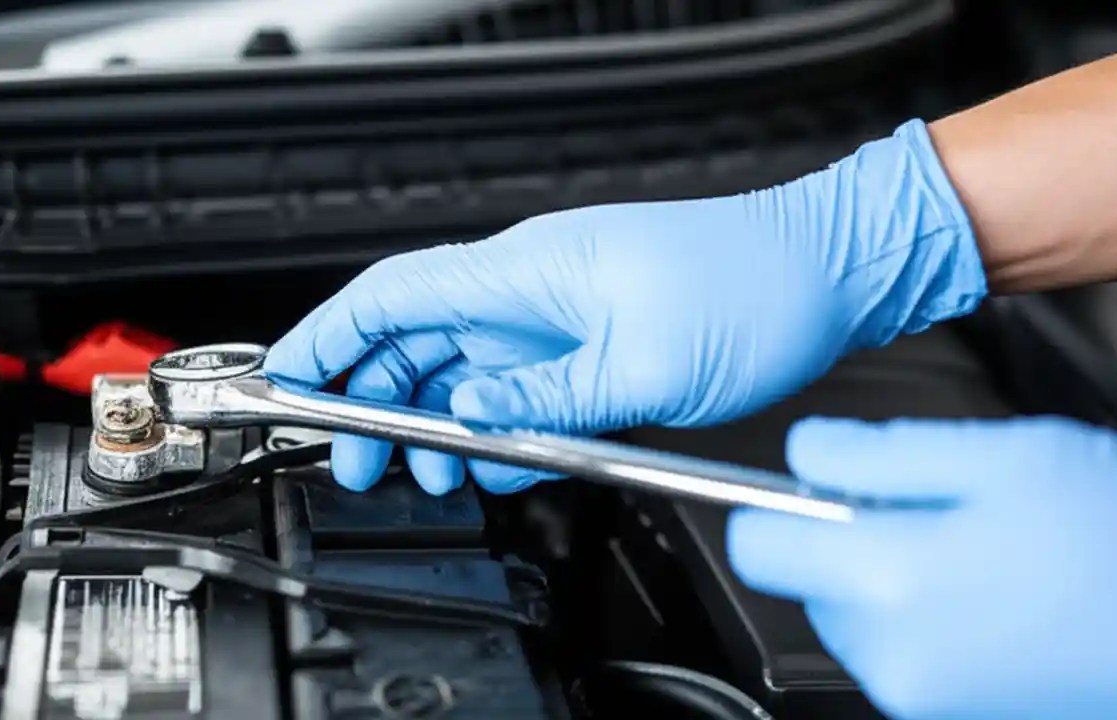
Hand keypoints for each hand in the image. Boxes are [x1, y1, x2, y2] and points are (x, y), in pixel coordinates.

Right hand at [264, 119, 986, 493]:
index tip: (289, 381)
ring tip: (437, 475)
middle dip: (374, 405)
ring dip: (438, 426)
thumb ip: (542, 399)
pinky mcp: (587, 344)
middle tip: (361, 466)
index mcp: (525, 274)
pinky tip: (500, 457)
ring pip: (461, 371)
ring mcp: (556, 319)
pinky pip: (517, 389)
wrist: (827, 272)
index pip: (392, 297)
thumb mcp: (642, 365)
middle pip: (413, 342)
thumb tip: (468, 419)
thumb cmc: (750, 287)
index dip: (328, 338)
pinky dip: (497, 427)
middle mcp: (529, 291)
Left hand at [728, 416, 1116, 719]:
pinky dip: (929, 613)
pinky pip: (903, 649)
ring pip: (855, 614)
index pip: (757, 547)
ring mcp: (926, 699)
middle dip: (851, 535)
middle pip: (808, 581)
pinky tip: (1001, 588)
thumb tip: (805, 453)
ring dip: (893, 572)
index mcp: (890, 584)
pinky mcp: (957, 716)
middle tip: (943, 506)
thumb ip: (877, 453)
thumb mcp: (999, 456)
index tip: (817, 482)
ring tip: (987, 546)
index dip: (776, 504)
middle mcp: (894, 658)